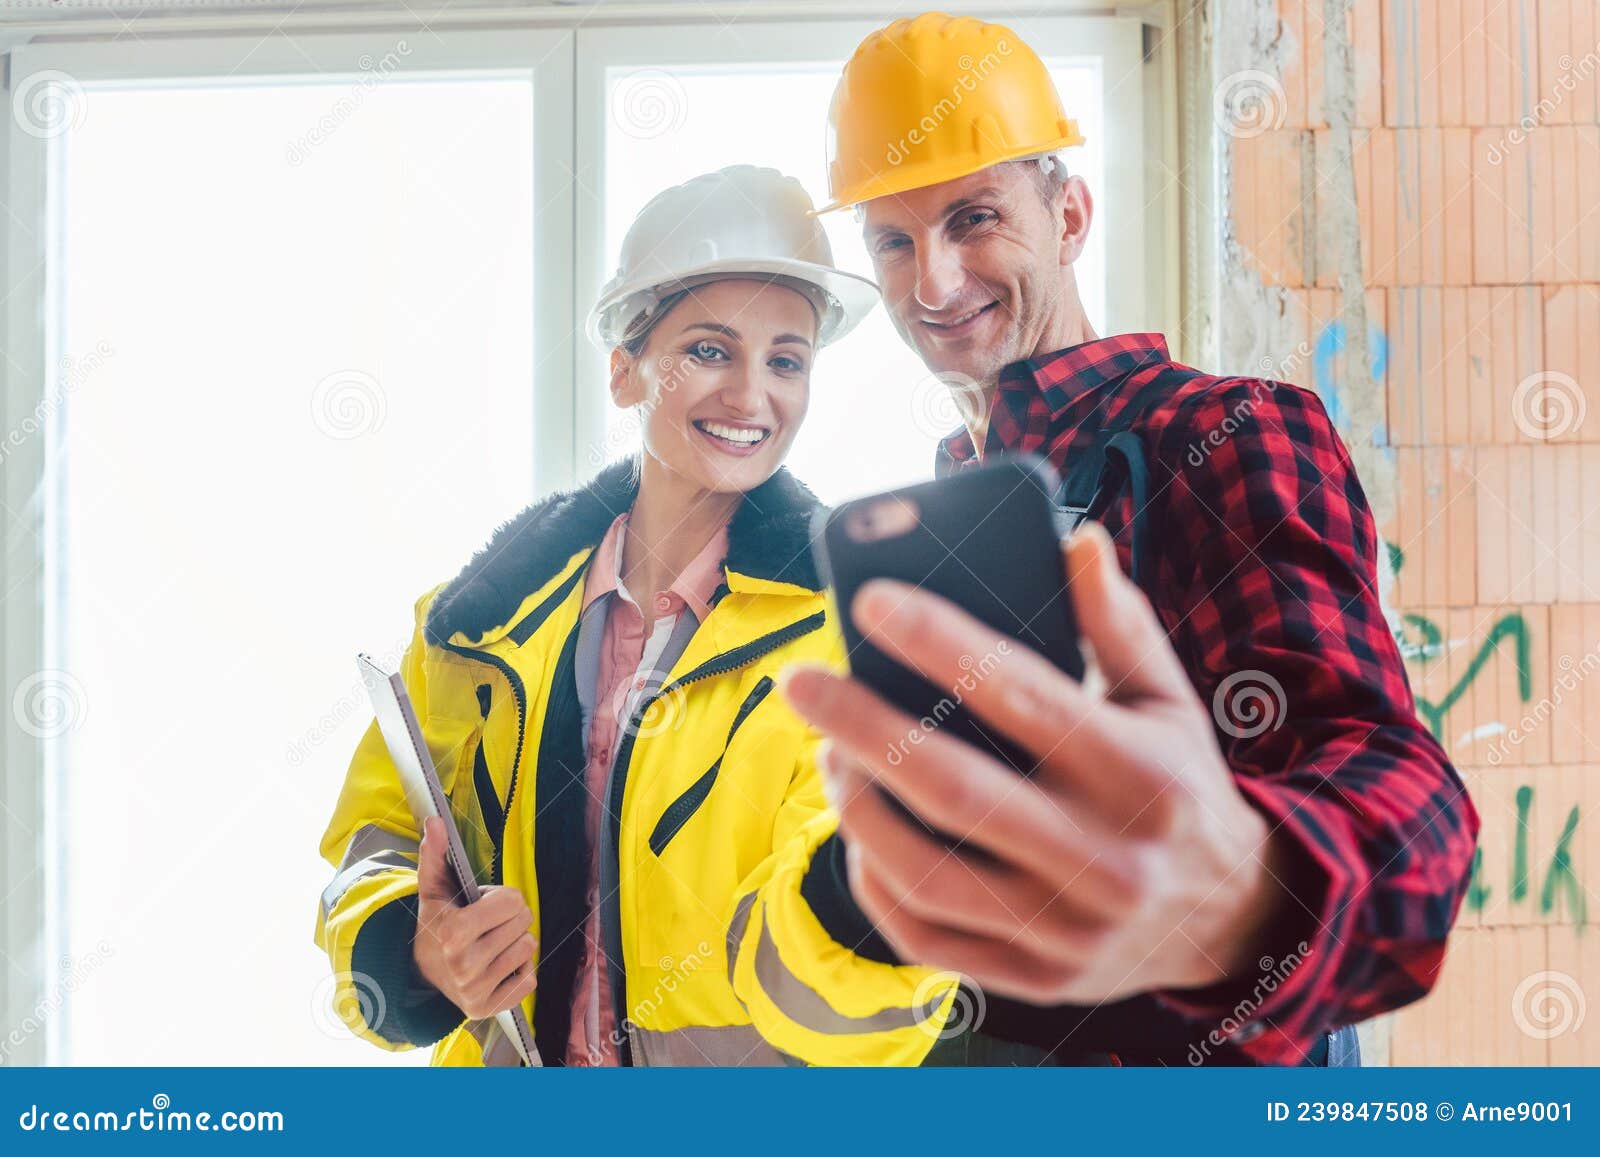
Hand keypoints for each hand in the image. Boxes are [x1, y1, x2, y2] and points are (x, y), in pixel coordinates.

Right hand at [412, 816, 536, 1018]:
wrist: (423, 970)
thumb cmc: (437, 922)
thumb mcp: (434, 889)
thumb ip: (435, 854)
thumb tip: (435, 821)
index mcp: (453, 934)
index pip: (513, 902)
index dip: (502, 897)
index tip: (483, 903)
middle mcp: (464, 966)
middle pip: (524, 923)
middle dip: (510, 917)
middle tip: (487, 924)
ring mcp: (477, 991)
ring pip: (528, 949)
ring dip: (514, 942)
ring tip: (490, 943)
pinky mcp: (489, 1009)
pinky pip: (529, 979)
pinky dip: (518, 970)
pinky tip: (496, 966)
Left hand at [779, 521, 1286, 1005]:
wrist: (1229, 921)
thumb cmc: (1178, 787)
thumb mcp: (1169, 700)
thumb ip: (1120, 623)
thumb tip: (1077, 539)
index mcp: (1142, 775)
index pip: (1023, 695)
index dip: (938, 643)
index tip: (869, 601)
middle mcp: (1105, 858)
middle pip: (952, 788)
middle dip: (860, 726)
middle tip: (800, 680)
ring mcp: (1066, 930)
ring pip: (925, 869)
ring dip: (856, 802)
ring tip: (828, 748)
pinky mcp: (1033, 979)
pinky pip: (925, 934)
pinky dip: (873, 880)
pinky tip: (857, 827)